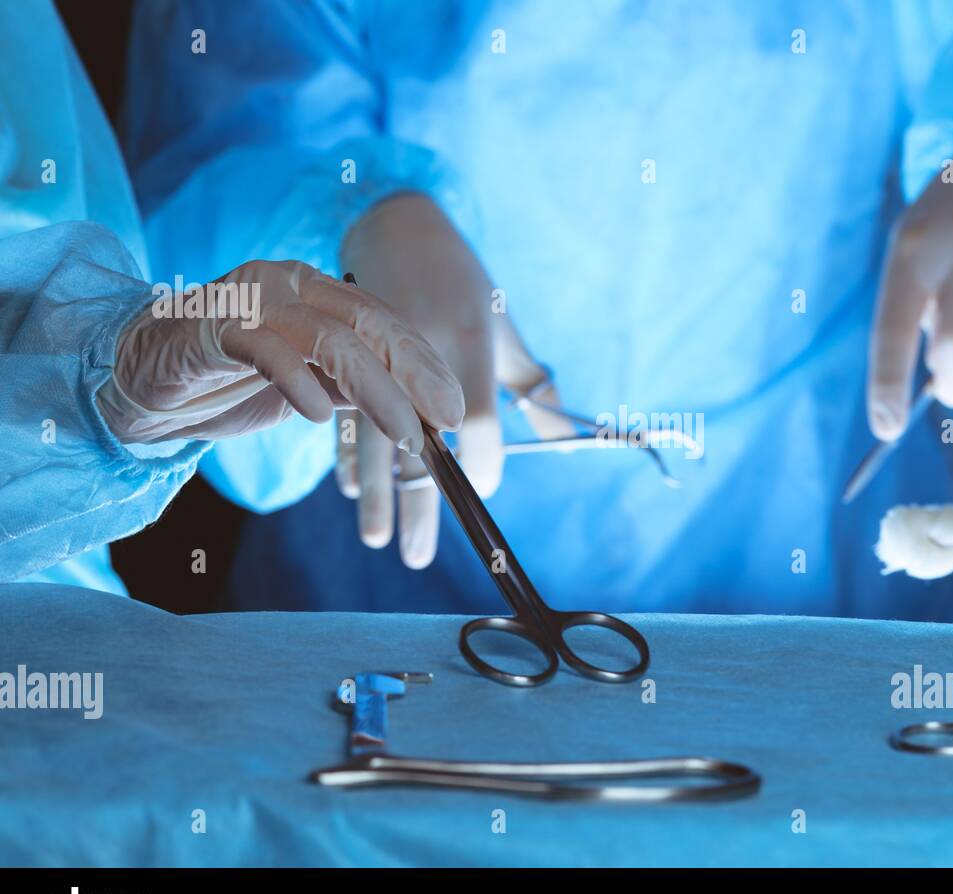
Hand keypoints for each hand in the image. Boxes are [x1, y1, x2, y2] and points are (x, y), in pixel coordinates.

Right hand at [96, 259, 463, 446]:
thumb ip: (353, 388)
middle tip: (445, 418)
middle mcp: (290, 283)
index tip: (455, 408)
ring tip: (403, 434)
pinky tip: (318, 416)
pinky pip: (267, 350)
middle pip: (371, 323)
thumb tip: (417, 415)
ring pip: (330, 339)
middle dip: (416, 374)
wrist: (140, 379)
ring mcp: (251, 300)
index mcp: (317, 292)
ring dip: (376, 390)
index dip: (426, 364)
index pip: (387, 322)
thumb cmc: (226, 382)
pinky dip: (298, 383)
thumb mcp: (306, 387)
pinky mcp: (211, 326)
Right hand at [336, 192, 570, 568]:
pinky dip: (343, 456)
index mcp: (465, 341)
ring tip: (379, 539)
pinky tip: (352, 488)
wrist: (394, 221)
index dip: (484, 465)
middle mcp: (414, 347)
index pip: (479, 424)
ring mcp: (367, 347)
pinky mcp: (324, 346)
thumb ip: (531, 382)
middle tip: (422, 557)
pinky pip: (330, 412)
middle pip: (420, 442)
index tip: (484, 491)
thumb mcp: (499, 323)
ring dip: (377, 495)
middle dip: (424, 506)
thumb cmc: (460, 281)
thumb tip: (570, 435)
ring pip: (367, 436)